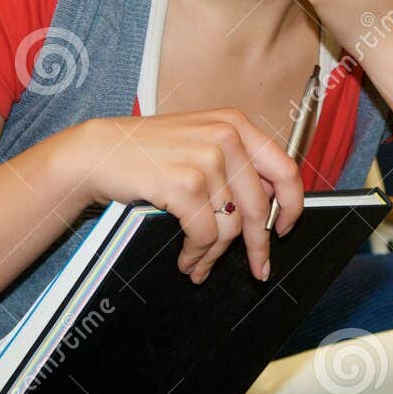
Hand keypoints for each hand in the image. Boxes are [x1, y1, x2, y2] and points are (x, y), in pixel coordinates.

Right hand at [63, 110, 303, 282]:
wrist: (99, 153)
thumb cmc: (148, 152)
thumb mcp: (199, 143)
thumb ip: (235, 167)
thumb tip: (268, 212)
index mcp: (235, 123)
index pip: (284, 168)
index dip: (293, 206)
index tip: (285, 229)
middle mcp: (226, 136)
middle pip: (259, 207)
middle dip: (258, 247)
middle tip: (257, 269)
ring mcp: (205, 159)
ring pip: (230, 226)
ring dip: (216, 256)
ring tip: (201, 265)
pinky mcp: (184, 184)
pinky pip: (205, 235)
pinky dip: (197, 255)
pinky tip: (187, 260)